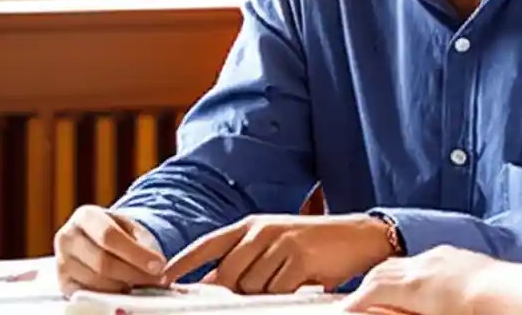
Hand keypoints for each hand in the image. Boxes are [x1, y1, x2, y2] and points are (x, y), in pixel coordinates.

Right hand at [53, 205, 165, 294]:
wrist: (93, 241)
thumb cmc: (116, 232)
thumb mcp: (130, 228)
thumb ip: (142, 243)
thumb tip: (156, 267)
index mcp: (85, 216)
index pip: (109, 236)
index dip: (136, 253)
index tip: (159, 265)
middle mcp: (67, 237)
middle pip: (102, 262)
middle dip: (133, 273)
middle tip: (155, 280)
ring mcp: (61, 262)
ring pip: (96, 282)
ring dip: (123, 286)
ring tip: (140, 283)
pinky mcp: (63, 283)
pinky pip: (89, 294)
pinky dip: (110, 295)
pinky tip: (124, 289)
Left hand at [162, 214, 395, 294]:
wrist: (358, 237)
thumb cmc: (313, 245)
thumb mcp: (275, 244)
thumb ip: (246, 260)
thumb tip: (214, 287)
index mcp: (251, 225)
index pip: (208, 244)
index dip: (184, 262)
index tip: (163, 279)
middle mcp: (261, 230)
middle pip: (228, 275)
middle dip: (233, 294)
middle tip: (251, 297)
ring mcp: (280, 242)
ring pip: (253, 287)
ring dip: (266, 294)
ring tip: (288, 282)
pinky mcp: (299, 258)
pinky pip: (278, 290)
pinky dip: (285, 294)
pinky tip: (301, 283)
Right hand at [342, 245, 503, 314]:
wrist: (515, 297)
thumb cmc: (474, 313)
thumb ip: (401, 314)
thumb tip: (382, 310)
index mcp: (412, 286)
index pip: (371, 291)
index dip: (356, 303)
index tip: (346, 311)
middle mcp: (423, 265)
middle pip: (382, 272)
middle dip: (367, 286)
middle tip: (357, 301)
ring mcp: (442, 257)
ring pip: (404, 263)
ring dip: (389, 276)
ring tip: (383, 292)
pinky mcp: (459, 256)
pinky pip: (425, 261)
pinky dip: (412, 272)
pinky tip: (417, 284)